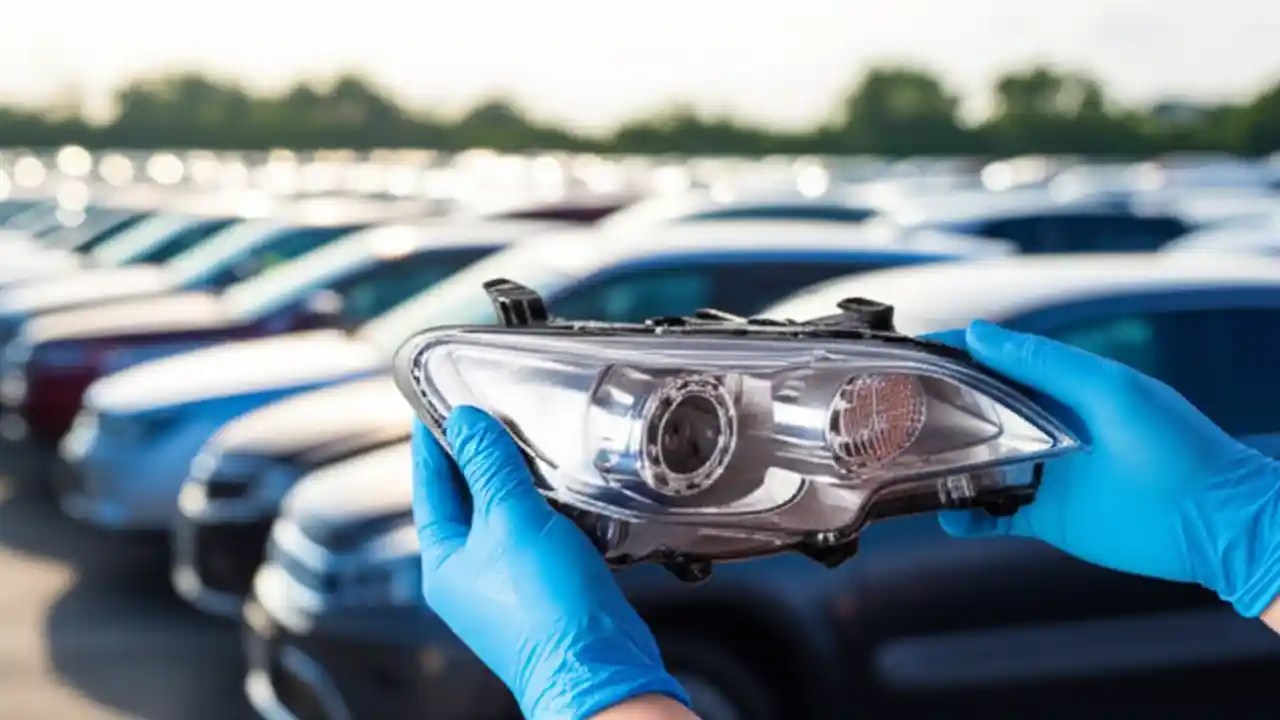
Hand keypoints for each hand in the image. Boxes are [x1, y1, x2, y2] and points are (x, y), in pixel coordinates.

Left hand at [411, 407, 688, 719]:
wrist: (598, 664)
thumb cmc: (547, 607)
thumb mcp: (511, 519)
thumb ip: (488, 466)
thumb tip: (465, 423)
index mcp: (444, 562)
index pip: (430, 486)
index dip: (432, 441)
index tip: (434, 405)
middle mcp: (470, 576)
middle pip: (466, 500)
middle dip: (475, 456)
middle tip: (483, 413)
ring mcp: (509, 584)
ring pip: (505, 517)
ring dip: (515, 481)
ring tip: (524, 440)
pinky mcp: (548, 588)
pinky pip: (538, 534)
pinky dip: (546, 507)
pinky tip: (563, 489)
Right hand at [939, 321, 1279, 616]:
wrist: (1217, 523)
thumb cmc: (1176, 446)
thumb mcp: (1110, 389)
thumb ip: (1044, 362)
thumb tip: (979, 333)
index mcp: (1060, 389)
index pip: (993, 366)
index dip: (952, 358)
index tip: (909, 354)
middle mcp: (1047, 429)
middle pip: (977, 415)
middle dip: (936, 412)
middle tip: (892, 412)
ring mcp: (1046, 474)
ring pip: (977, 465)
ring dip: (944, 466)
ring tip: (910, 466)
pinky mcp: (1048, 517)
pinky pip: (994, 515)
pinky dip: (967, 517)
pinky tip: (947, 516)